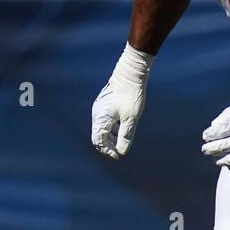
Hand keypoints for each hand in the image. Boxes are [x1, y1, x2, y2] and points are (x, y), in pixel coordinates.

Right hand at [91, 43, 154, 159]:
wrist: (131, 74)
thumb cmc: (131, 96)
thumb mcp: (131, 118)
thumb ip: (125, 136)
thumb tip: (122, 151)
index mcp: (101, 119)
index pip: (98, 141)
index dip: (107, 151)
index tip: (118, 156)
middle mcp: (97, 113)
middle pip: (98, 135)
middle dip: (108, 145)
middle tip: (120, 151)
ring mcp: (99, 107)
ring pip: (102, 127)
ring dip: (110, 136)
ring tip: (122, 140)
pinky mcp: (104, 103)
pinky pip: (105, 119)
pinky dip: (112, 127)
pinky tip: (122, 127)